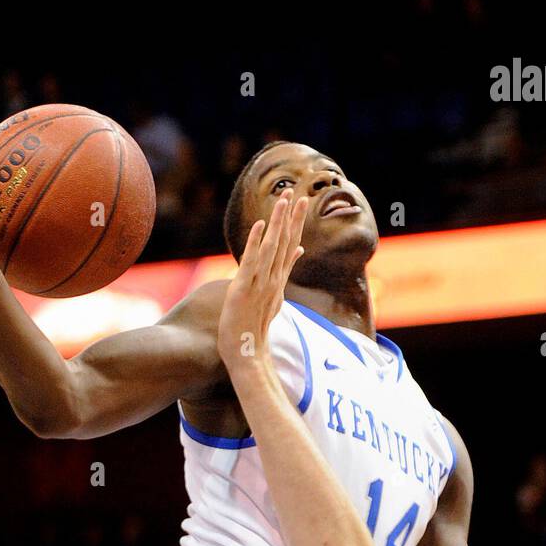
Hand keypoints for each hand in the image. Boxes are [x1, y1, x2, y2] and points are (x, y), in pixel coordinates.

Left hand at [217, 190, 307, 370]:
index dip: (296, 222)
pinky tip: (259, 226)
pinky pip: (251, 263)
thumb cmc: (256, 326)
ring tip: (283, 201)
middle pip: (285, 242)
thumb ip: (284, 272)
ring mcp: (260, 284)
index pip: (290, 245)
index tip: (302, 201)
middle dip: (291, 217)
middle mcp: (273, 279)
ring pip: (271, 248)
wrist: (248, 353)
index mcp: (279, 280)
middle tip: (298, 192)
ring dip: (278, 224)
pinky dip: (255, 243)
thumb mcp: (274, 296)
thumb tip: (298, 251)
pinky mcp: (244, 289)